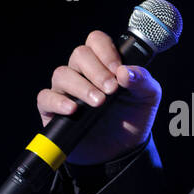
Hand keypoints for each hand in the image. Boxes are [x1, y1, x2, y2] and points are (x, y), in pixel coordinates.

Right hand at [37, 29, 161, 164]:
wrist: (122, 152)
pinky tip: (73, 109)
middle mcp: (82, 73)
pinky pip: (46, 97)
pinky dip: (58, 101)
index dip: (106, 51)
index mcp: (103, 63)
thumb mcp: (147, 98)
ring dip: (82, 86)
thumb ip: (142, 80)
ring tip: (99, 102)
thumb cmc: (132, 119)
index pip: (96, 41)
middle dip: (97, 71)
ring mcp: (66, 90)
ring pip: (62, 74)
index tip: (118, 71)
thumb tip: (125, 72)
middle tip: (112, 90)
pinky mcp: (53, 110)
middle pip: (79, 54)